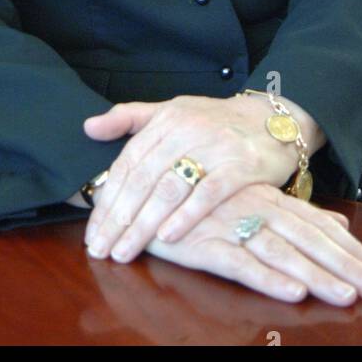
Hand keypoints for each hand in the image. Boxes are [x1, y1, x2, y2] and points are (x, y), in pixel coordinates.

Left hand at [83, 94, 304, 261]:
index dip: (107, 197)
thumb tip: (88, 127)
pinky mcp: (241, 166)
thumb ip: (129, 118)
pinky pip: (209, 193)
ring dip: (144, 223)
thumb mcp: (172, 111)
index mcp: (166, 119)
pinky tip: (167, 237)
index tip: (93, 229)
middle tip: (101, 248)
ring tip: (125, 250)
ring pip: (170, 188)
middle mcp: (186, 129)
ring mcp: (214, 147)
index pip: (128, 162)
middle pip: (143, 179)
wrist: (273, 120)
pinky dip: (186, 216)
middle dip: (118, 218)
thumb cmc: (215, 122)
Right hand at [141, 181, 361, 304]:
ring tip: (347, 295)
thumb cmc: (199, 198)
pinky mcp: (204, 245)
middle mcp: (255, 210)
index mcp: (268, 199)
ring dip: (315, 275)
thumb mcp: (251, 198)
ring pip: (282, 252)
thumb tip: (340, 223)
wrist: (139, 189)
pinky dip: (266, 277)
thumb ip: (294, 210)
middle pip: (308, 239)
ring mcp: (230, 226)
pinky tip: (291, 292)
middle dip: (345, 265)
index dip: (350, 250)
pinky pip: (240, 264)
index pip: (318, 224)